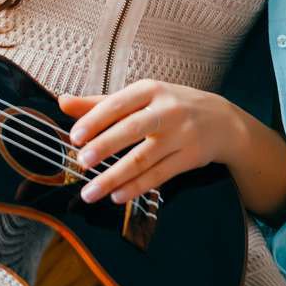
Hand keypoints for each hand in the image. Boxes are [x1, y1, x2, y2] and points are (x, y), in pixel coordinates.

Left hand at [57, 79, 246, 205]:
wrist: (222, 121)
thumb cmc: (172, 105)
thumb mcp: (141, 97)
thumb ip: (101, 103)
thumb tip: (62, 102)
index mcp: (150, 89)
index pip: (118, 104)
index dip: (95, 120)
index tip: (74, 137)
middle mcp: (166, 110)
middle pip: (131, 129)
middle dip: (104, 147)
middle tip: (80, 163)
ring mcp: (180, 135)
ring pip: (143, 158)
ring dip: (114, 177)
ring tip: (90, 192)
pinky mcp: (189, 158)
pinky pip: (159, 176)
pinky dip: (136, 187)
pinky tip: (116, 196)